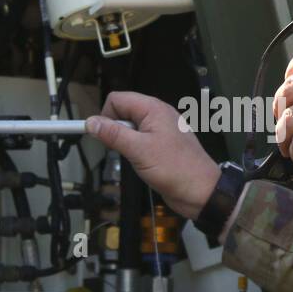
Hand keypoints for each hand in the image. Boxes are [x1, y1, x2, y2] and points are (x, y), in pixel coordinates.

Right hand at [86, 92, 220, 219]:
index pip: (118, 99)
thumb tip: (92, 123)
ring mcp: (160, 130)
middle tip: (121, 149)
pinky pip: (139, 140)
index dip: (105, 115)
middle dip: (115, 129)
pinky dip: (134, 149)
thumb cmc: (176, 169)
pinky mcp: (161, 145)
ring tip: (134, 158)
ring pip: (130, 127)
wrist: (201, 192)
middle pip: (123, 112)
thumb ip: (113, 135)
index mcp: (153, 109)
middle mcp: (157, 115)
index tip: (101, 136)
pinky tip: (141, 162)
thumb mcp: (139, 151)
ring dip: (124, 141)